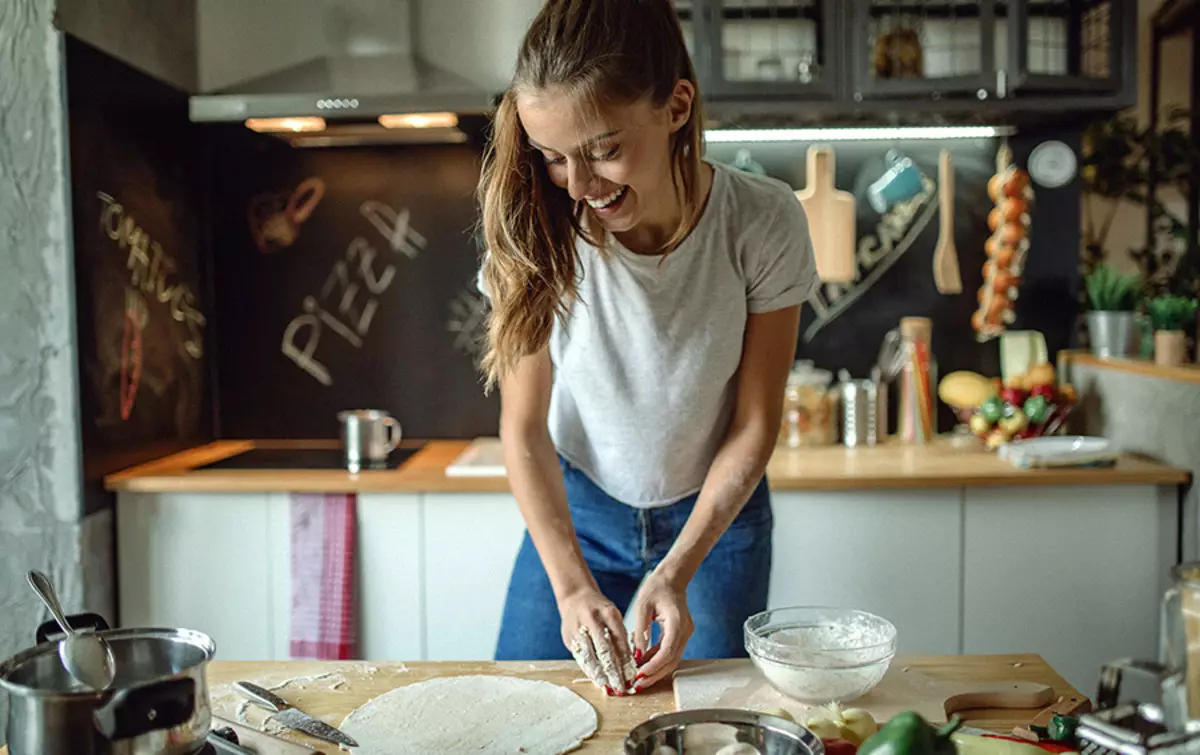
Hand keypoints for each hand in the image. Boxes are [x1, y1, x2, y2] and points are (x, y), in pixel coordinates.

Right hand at [559, 588, 636, 694]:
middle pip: (604, 651)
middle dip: (614, 672)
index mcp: (608, 613)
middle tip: (621, 687)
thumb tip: (629, 663)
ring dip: (600, 675)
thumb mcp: (613, 615)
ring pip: (590, 657)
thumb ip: (620, 635)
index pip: (619, 641)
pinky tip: (596, 680)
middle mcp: (592, 620)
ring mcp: (578, 629)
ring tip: (609, 688)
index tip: (632, 676)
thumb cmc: (599, 609)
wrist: (575, 596)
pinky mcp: (568, 637)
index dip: (626, 660)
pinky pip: (580, 658)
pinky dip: (589, 670)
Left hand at [628, 570, 693, 691]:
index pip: (667, 651)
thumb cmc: (656, 588)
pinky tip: (643, 664)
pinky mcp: (681, 635)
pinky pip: (670, 652)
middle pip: (672, 660)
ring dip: (656, 670)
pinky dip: (657, 661)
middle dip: (654, 674)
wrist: (672, 579)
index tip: (639, 675)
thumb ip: (640, 631)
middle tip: (637, 685)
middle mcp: (685, 630)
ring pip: (672, 659)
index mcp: (677, 622)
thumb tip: (635, 655)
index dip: (653, 666)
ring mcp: (685, 633)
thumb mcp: (642, 606)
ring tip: (637, 678)